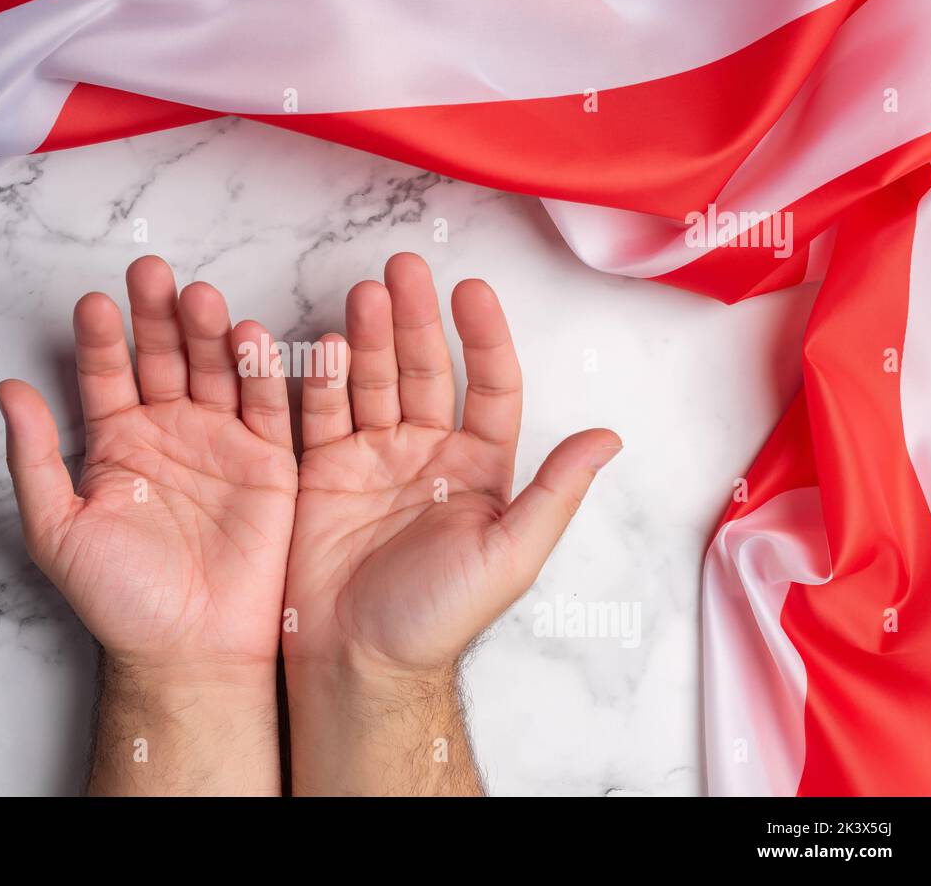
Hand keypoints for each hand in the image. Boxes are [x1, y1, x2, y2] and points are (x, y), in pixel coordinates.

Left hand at [0, 256, 296, 793]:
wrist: (189, 651)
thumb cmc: (119, 598)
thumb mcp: (57, 529)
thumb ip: (34, 459)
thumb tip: (8, 390)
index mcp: (119, 439)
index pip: (107, 372)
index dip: (101, 338)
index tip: (93, 304)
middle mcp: (171, 428)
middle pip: (165, 356)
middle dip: (158, 316)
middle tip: (152, 275)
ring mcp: (223, 439)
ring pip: (217, 370)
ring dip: (209, 334)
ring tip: (199, 301)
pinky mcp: (271, 460)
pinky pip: (270, 408)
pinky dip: (265, 373)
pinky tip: (253, 338)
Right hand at [284, 252, 618, 793]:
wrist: (358, 661)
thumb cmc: (437, 619)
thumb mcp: (510, 557)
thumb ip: (554, 493)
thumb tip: (610, 438)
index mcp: (478, 469)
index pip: (487, 386)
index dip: (482, 337)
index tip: (470, 290)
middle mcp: (426, 454)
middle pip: (423, 369)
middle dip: (413, 319)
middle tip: (402, 270)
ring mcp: (372, 458)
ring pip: (371, 380)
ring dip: (366, 337)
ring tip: (362, 296)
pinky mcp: (323, 471)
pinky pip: (322, 413)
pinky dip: (319, 378)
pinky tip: (322, 346)